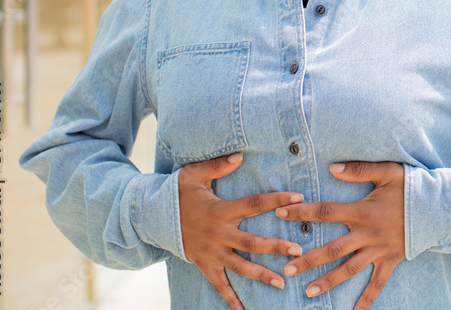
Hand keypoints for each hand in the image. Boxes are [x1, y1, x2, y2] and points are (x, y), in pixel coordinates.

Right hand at [179, 152, 306, 309]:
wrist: (152, 218)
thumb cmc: (177, 194)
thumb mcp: (193, 175)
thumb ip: (217, 166)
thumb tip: (239, 155)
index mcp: (220, 211)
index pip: (254, 204)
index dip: (276, 199)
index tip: (298, 197)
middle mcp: (218, 234)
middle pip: (252, 242)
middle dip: (275, 247)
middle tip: (298, 251)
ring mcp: (212, 252)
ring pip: (240, 266)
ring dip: (261, 275)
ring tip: (282, 282)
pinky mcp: (204, 264)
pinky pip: (219, 284)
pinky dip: (230, 298)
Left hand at [276, 161, 404, 309]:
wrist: (440, 208)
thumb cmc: (412, 187)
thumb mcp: (388, 172)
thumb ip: (360, 170)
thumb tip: (332, 167)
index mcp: (363, 212)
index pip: (326, 212)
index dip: (303, 213)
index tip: (280, 215)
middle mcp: (368, 234)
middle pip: (333, 249)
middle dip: (308, 259)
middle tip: (287, 269)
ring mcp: (379, 250)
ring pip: (349, 269)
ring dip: (329, 281)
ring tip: (308, 293)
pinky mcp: (390, 260)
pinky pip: (377, 284)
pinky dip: (367, 299)